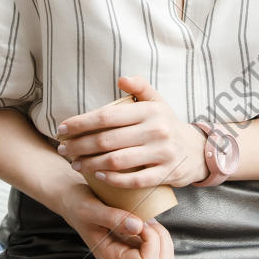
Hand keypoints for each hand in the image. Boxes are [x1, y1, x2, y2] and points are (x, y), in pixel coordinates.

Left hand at [57, 76, 208, 188]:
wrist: (196, 150)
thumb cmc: (166, 124)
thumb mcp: (157, 102)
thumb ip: (139, 87)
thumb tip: (121, 78)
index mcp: (149, 111)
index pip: (107, 116)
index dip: (80, 123)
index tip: (62, 128)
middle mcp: (156, 130)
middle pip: (107, 140)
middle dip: (79, 145)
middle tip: (63, 149)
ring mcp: (162, 153)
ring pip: (116, 161)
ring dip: (90, 164)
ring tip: (74, 164)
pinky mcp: (166, 173)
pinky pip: (134, 180)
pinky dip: (113, 179)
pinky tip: (98, 176)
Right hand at [59, 176, 175, 258]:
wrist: (72, 201)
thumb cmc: (78, 203)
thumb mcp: (91, 208)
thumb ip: (114, 218)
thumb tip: (138, 227)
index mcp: (110, 258)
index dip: (151, 240)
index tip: (140, 221)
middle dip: (160, 240)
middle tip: (145, 221)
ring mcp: (130, 258)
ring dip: (161, 237)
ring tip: (144, 220)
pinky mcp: (136, 249)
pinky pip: (161, 250)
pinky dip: (159, 234)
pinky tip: (144, 222)